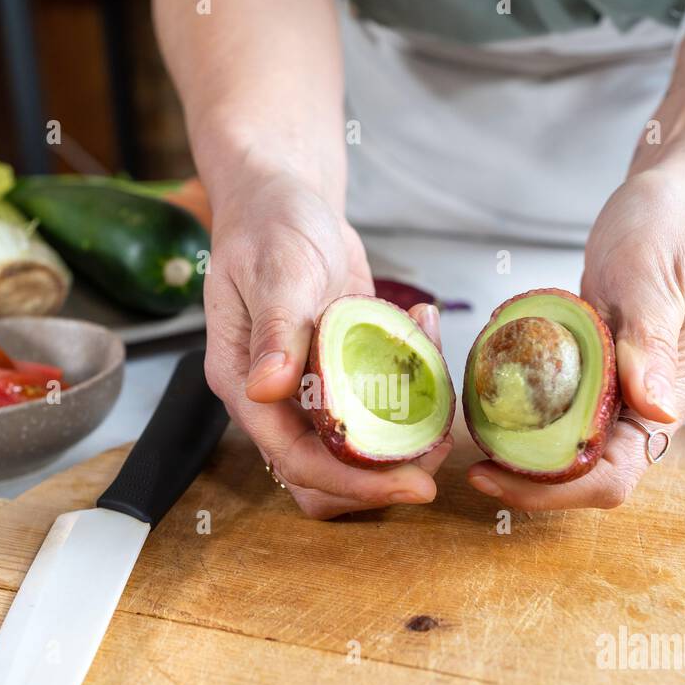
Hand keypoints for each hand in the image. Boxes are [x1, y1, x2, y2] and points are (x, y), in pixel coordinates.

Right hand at [204, 170, 451, 518]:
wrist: (284, 200)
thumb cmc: (269, 226)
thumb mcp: (276, 271)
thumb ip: (273, 332)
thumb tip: (265, 390)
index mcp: (244, 385)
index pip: (296, 460)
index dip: (352, 483)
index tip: (413, 484)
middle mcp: (273, 400)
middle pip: (323, 477)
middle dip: (383, 477)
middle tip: (438, 452)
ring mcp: (308, 391)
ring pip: (353, 452)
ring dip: (403, 438)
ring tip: (439, 396)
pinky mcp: (341, 375)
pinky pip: (377, 406)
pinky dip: (412, 385)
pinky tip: (423, 330)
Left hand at [467, 169, 684, 508]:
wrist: (675, 196)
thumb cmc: (670, 228)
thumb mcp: (652, 280)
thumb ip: (650, 343)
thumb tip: (659, 410)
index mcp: (669, 397)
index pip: (613, 475)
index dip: (555, 490)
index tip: (496, 476)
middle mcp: (647, 405)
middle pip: (588, 474)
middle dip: (532, 482)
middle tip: (473, 467)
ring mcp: (624, 390)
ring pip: (572, 449)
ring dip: (527, 457)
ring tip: (476, 444)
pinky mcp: (601, 370)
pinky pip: (562, 413)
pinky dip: (528, 420)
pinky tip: (492, 406)